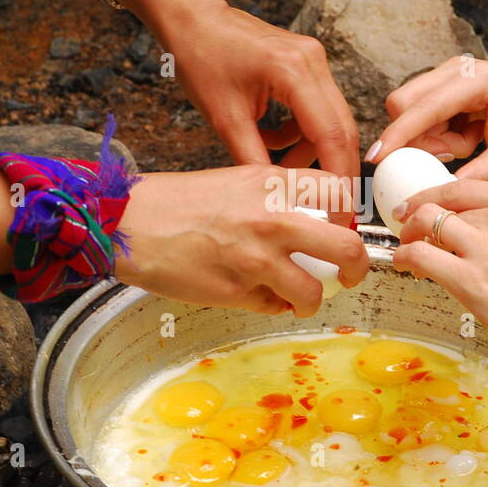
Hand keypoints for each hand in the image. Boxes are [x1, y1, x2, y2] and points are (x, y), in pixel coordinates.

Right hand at [114, 165, 368, 316]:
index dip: (350, 219)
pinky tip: (256, 294)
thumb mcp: (239, 180)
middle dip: (358, 268)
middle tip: (350, 275)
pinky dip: (272, 305)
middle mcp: (273, 219)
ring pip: (314, 292)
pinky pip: (274, 306)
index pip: (340, 196)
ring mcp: (256, 258)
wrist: (130, 223)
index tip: (344, 231)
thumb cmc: (181, 203)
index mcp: (274, 183)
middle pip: (347, 248)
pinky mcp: (237, 291)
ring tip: (299, 299)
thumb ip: (280, 199)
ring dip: (311, 301)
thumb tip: (319, 226)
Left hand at [153, 0, 360, 207]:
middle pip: (342, 129)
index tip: (340, 209)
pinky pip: (317, 110)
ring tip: (279, 167)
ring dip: (310, 151)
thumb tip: (277, 198)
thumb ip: (254, 160)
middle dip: (335, 169)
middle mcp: (313, 62)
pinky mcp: (307, 64)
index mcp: (294, 72)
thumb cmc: (200, 57)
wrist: (191, 18)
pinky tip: (273, 138)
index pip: (331, 135)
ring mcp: (314, 60)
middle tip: (329, 205)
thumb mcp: (224, 118)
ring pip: (331, 121)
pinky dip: (300, 133)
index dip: (339, 177)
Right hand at [367, 57, 487, 180]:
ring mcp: (447, 75)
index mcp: (474, 80)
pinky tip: (471, 136)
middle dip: (417, 138)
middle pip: (403, 105)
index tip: (376, 160)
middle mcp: (454, 71)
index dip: (395, 136)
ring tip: (472, 143)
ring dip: (434, 138)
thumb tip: (445, 193)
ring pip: (413, 114)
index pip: (419, 108)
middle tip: (456, 153)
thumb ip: (482, 171)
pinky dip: (441, 134)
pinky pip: (425, 116)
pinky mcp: (446, 86)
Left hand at [392, 180, 487, 380]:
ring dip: (408, 238)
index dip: (431, 195)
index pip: (461, 187)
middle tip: (410, 236)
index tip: (415, 205)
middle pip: (441, 205)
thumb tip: (467, 229)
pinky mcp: (469, 279)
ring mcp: (485, 246)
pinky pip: (418, 255)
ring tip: (409, 255)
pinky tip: (405, 268)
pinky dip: (402, 258)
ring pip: (424, 222)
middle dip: (417, 220)